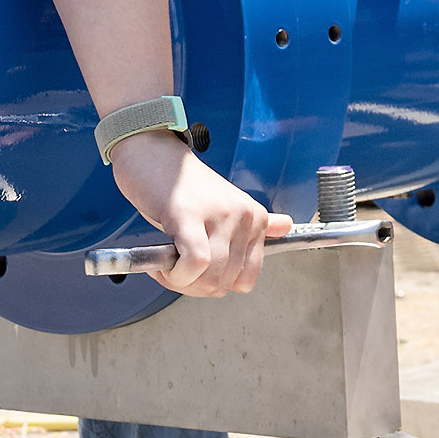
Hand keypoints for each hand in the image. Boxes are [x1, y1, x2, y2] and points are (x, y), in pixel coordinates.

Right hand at [108, 131, 289, 295]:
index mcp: (255, 217)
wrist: (150, 151)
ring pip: (210, 277)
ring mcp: (219, 215)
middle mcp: (244, 216)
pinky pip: (196, 264)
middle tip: (174, 271)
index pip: (247, 278)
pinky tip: (162, 266)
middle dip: (195, 286)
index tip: (195, 276)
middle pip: (225, 282)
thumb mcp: (224, 204)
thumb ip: (254, 222)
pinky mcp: (189, 216)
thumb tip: (287, 226)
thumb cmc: (181, 184)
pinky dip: (177, 275)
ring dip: (181, 282)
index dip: (217, 286)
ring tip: (166, 266)